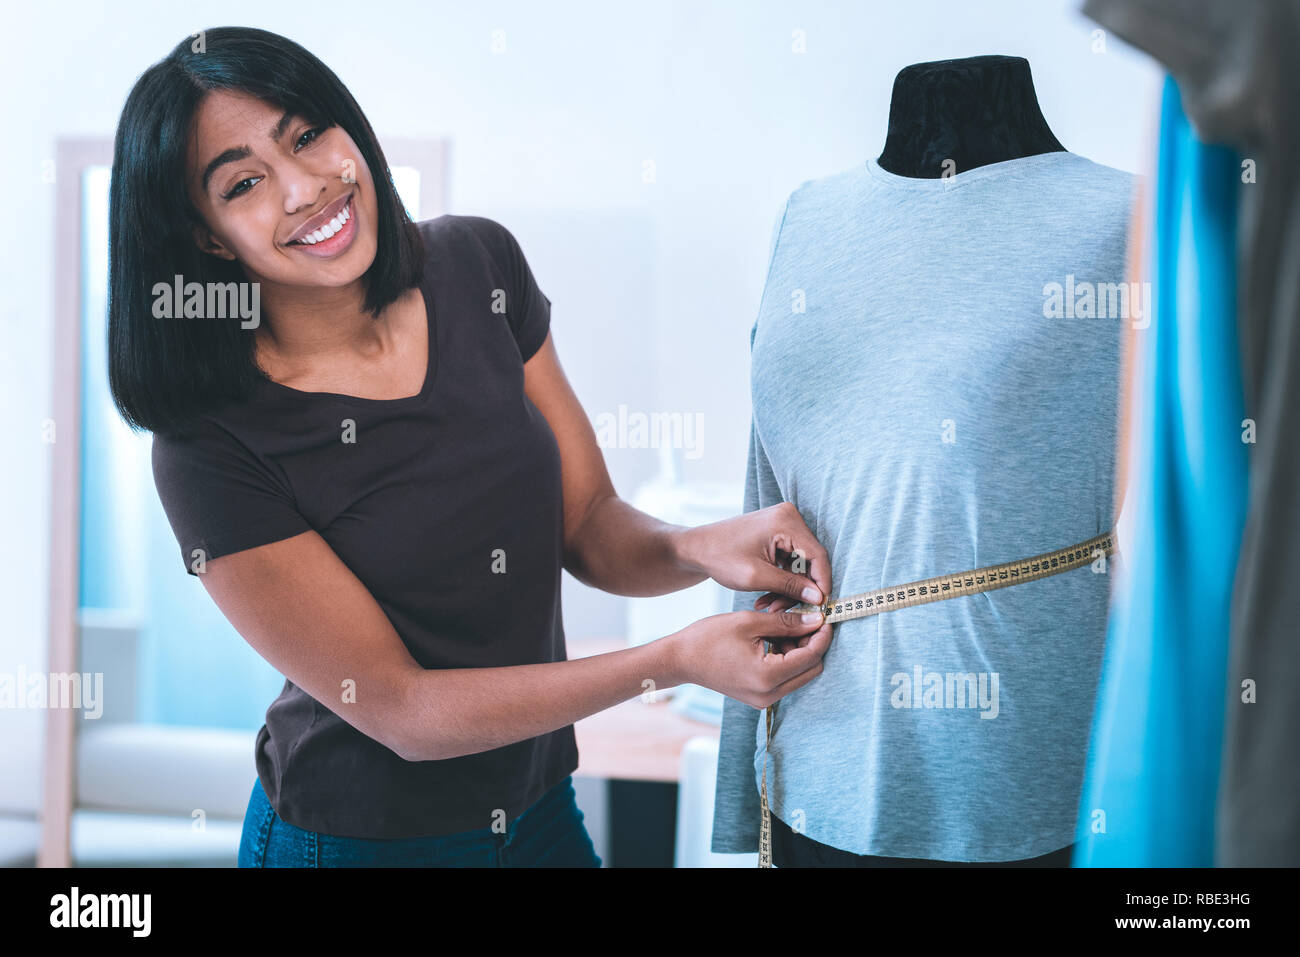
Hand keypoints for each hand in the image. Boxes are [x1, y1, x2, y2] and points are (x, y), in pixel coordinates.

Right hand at [665, 607, 831, 708]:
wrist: (681, 659)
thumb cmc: (710, 638)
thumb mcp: (751, 622)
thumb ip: (787, 622)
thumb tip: (817, 620)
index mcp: (768, 676)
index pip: (811, 656)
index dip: (822, 635)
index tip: (825, 615)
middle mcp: (770, 695)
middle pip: (811, 670)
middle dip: (813, 644)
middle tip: (806, 619)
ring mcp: (764, 700)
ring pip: (800, 675)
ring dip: (799, 651)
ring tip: (782, 628)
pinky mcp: (759, 698)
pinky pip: (785, 679)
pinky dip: (787, 660)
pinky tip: (774, 640)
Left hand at [677, 502, 831, 610]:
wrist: (696, 548)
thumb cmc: (720, 557)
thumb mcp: (755, 576)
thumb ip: (789, 586)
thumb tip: (819, 597)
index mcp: (785, 521)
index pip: (817, 555)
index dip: (822, 583)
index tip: (821, 607)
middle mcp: (789, 517)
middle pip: (810, 560)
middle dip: (800, 589)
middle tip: (785, 610)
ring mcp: (783, 524)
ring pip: (800, 564)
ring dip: (789, 588)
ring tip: (771, 606)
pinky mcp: (777, 534)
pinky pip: (789, 561)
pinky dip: (781, 580)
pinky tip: (767, 597)